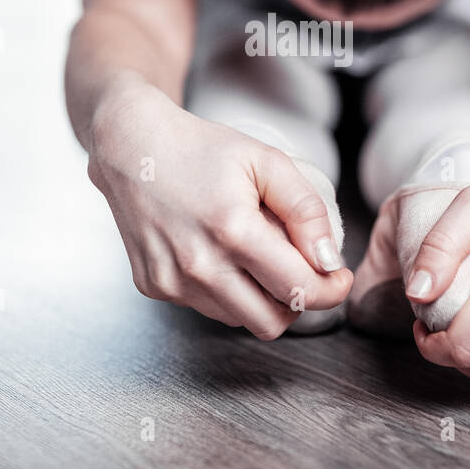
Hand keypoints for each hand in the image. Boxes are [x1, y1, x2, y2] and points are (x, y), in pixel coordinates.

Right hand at [87, 80, 352, 338]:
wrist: (131, 146)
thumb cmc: (202, 149)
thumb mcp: (267, 161)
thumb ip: (307, 210)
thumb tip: (328, 261)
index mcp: (232, 231)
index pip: (299, 290)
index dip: (330, 291)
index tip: (338, 277)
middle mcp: (197, 265)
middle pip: (271, 322)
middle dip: (297, 302)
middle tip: (301, 270)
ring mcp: (171, 281)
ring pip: (239, 319)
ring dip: (259, 297)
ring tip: (253, 251)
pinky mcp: (153, 286)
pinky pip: (207, 307)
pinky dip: (225, 289)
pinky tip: (218, 251)